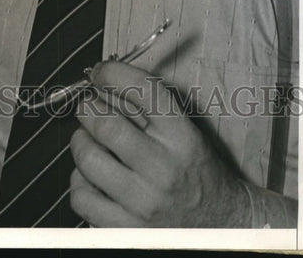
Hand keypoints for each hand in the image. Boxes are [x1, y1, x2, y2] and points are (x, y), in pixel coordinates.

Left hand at [69, 60, 250, 226]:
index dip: (113, 74)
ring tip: (87, 140)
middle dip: (88, 108)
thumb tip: (104, 84)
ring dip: (80, 142)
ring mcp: (144, 202)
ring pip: (88, 160)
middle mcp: (163, 169)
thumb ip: (147, 107)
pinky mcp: (127, 229)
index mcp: (181, 138)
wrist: (223, 223)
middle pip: (106, 125)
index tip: (100, 73)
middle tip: (88, 107)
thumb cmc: (197, 172)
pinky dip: (79, 180)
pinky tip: (91, 176)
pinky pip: (82, 197)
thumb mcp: (184, 132)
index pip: (142, 92)